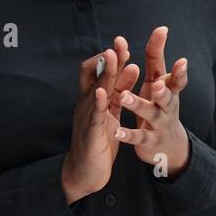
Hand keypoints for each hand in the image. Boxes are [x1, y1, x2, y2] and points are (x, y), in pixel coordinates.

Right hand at [61, 36, 138, 201]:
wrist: (84, 172)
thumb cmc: (97, 141)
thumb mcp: (110, 112)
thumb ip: (119, 91)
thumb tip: (131, 67)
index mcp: (95, 99)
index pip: (102, 72)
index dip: (112, 58)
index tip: (123, 44)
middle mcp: (88, 104)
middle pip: (97, 75)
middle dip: (108, 58)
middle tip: (119, 42)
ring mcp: (87, 117)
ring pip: (95, 90)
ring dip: (103, 73)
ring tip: (111, 57)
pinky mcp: (90, 133)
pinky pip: (93, 115)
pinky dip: (97, 102)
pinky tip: (102, 92)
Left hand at [114, 25, 189, 174]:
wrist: (169, 145)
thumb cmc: (161, 106)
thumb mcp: (160, 82)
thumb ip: (157, 58)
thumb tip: (161, 29)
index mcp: (168, 90)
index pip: (175, 77)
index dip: (179, 70)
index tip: (181, 60)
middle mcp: (167, 106)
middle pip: (166, 96)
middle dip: (161, 90)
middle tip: (156, 84)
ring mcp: (159, 123)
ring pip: (149, 113)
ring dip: (137, 105)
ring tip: (124, 96)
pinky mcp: (149, 140)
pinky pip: (138, 137)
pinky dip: (128, 134)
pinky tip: (117, 131)